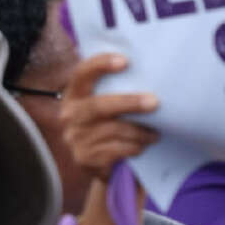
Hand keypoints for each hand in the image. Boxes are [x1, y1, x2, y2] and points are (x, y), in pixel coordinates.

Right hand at [59, 52, 160, 178]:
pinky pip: (116, 150)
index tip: (125, 61)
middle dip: (129, 103)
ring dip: (139, 132)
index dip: (100, 65)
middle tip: (154, 102)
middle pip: (98, 106)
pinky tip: (142, 147)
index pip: (81, 74)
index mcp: (73, 96)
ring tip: (155, 134)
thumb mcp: (104, 108)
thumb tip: (147, 75)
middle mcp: (69, 115)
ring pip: (113, 130)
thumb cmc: (108, 127)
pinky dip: (134, 148)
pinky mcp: (85, 158)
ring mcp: (75, 138)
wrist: (99, 164)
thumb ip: (113, 92)